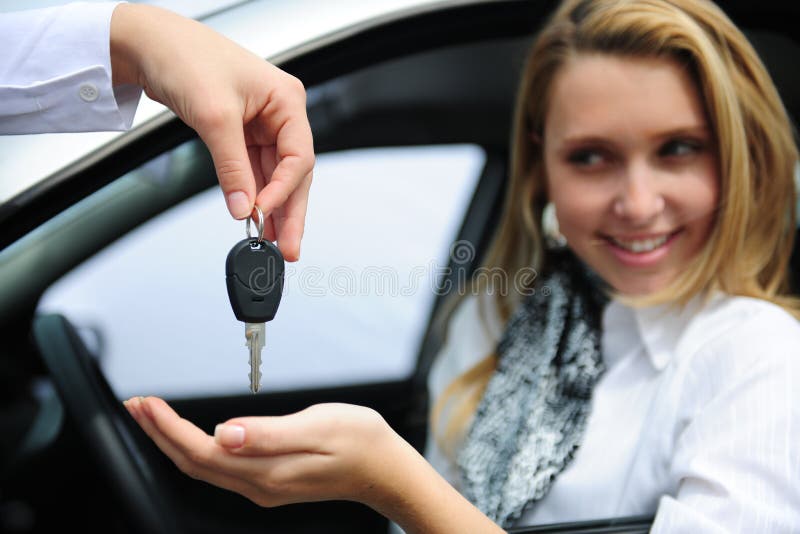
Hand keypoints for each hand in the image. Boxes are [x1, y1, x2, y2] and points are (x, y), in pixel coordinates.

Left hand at [110, 4, 313, 260]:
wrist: (147, 44)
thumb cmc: (186, 56)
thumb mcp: (215, 117)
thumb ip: (232, 168)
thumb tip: (244, 207)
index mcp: (286, 100)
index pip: (298, 156)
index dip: (284, 190)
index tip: (264, 213)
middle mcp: (278, 113)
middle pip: (293, 172)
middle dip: (290, 211)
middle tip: (289, 247)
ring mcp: (260, 124)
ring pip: (273, 175)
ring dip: (272, 208)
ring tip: (273, 242)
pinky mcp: (239, 133)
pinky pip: (252, 170)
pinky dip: (252, 194)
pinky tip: (254, 217)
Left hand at [123, 397, 407, 508]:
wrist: (383, 469)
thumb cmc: (359, 442)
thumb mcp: (318, 426)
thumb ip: (268, 432)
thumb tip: (225, 434)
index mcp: (267, 470)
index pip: (202, 451)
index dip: (168, 428)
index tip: (148, 404)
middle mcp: (259, 484)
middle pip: (194, 463)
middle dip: (159, 434)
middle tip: (137, 405)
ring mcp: (263, 486)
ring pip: (203, 467)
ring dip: (173, 441)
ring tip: (153, 417)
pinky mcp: (270, 481)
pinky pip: (220, 468)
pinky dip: (195, 448)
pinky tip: (192, 434)